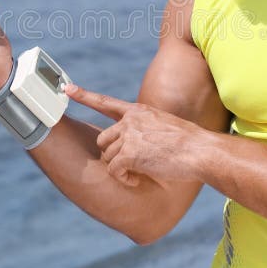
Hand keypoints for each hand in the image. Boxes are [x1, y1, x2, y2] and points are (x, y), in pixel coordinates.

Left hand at [65, 84, 206, 186]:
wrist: (200, 150)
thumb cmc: (188, 143)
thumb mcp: (164, 125)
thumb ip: (145, 128)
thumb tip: (136, 143)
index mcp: (138, 111)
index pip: (105, 102)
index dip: (84, 96)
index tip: (66, 89)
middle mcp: (130, 120)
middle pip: (103, 139)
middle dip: (112, 154)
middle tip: (130, 164)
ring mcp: (129, 135)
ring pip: (108, 156)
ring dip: (120, 169)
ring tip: (139, 172)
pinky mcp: (130, 153)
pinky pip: (114, 170)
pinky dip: (123, 179)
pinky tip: (137, 179)